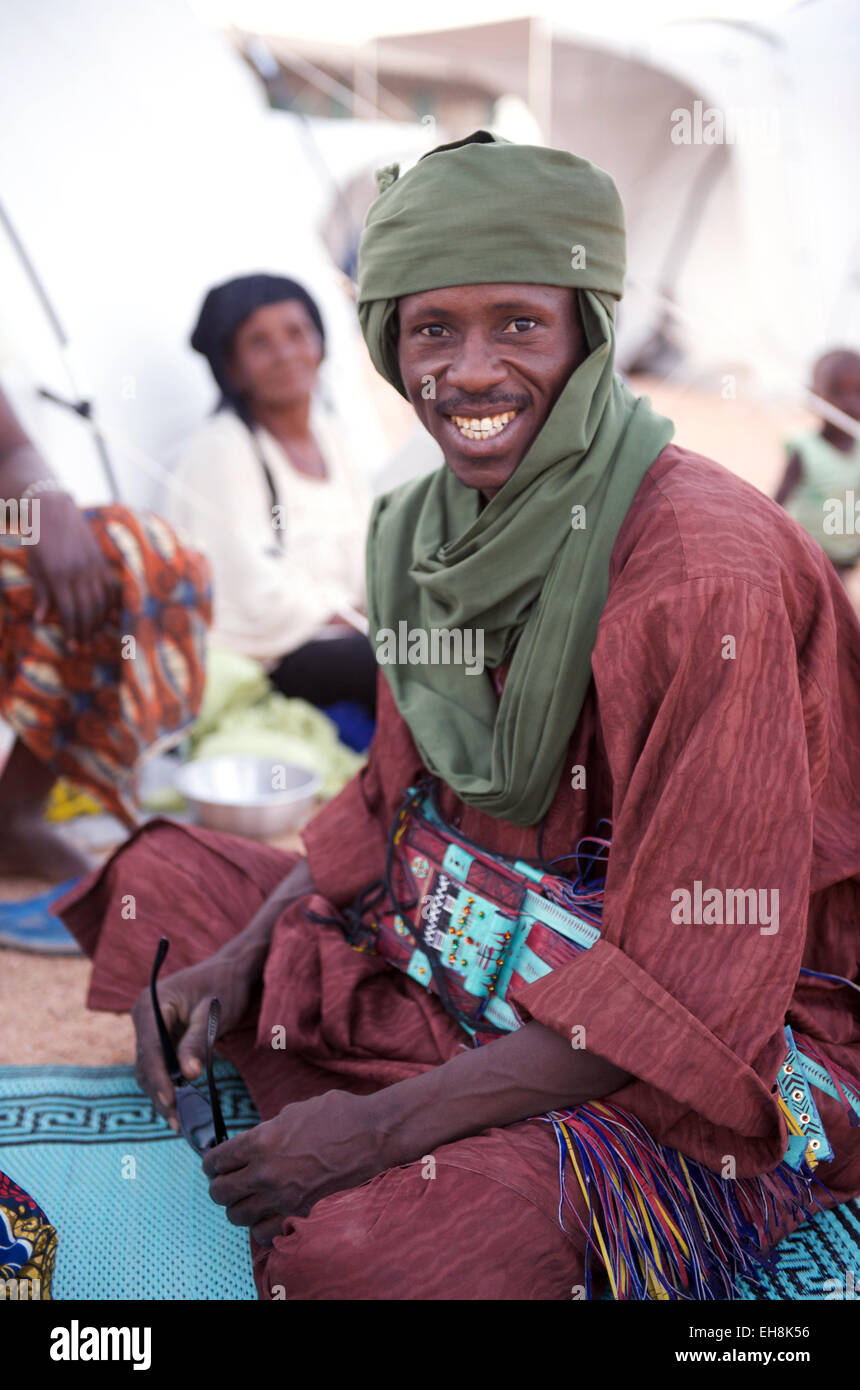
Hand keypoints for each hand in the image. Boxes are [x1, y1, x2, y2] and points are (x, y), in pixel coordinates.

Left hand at [29, 492, 120, 644]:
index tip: (72, 646)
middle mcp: (79, 573)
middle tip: (85, 646)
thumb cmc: (38, 539)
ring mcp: (92, 566)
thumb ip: (41, 593)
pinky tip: (111, 616)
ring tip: (97, 635)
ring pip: (102, 600)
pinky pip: (111, 586)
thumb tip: (40, 620)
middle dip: (87, 631)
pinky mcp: (100, 560)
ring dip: (100, 621)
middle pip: (88, 609)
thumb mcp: (34, 566)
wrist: (53, 509)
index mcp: (58, 575)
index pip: (69, 611)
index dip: (72, 631)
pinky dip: (113, 603)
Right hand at [131, 951, 255, 1130]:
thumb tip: (188, 1075)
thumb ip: (197, 1043)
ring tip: (180, 1122)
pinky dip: (169, 1085)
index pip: (149, 1048)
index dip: (159, 1077)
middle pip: (145, 1063)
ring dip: (162, 1094)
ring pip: (149, 1069)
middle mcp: (144, 1016)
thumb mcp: (213, 1014)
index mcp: (152, 1004)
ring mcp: (150, 1028)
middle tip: (178, 1122)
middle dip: (160, 1093)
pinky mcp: (160, 1038)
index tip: (171, 1101)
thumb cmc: (225, 985)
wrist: (232, 970)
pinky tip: (182, 1106)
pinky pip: (159, 1066)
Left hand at [202, 1089, 384, 1244]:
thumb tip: (249, 1145)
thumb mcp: (292, 1111)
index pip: (215, 1161)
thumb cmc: (337, 1114)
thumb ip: (265, 1131)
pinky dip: (262, 1226)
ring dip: (240, 1206)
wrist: (372, 1134)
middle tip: (230, 1179)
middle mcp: (265, 1173)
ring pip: (237, 1216)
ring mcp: (282, 1197)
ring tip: (250, 1197)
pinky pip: (265, 1233)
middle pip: (219, 1192)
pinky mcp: (300, 1213)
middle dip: (221, 1185)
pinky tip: (270, 1212)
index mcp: (260, 1141)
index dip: (212, 1162)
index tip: (216, 1163)